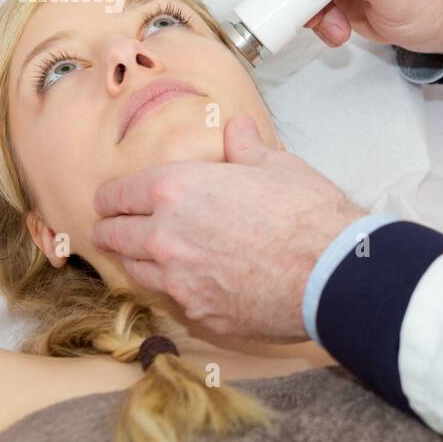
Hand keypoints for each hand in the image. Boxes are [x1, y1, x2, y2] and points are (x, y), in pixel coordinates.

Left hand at [91, 115, 366, 340]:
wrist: (332, 273)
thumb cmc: (307, 212)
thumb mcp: (276, 166)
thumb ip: (245, 149)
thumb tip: (236, 128)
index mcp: (177, 189)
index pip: (119, 193)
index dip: (111, 196)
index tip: (109, 200)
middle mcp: (166, 236)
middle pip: (115, 235)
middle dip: (110, 230)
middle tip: (111, 229)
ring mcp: (180, 280)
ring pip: (136, 272)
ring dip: (136, 262)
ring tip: (143, 257)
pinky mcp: (200, 313)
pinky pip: (174, 299)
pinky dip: (175, 290)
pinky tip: (188, 284)